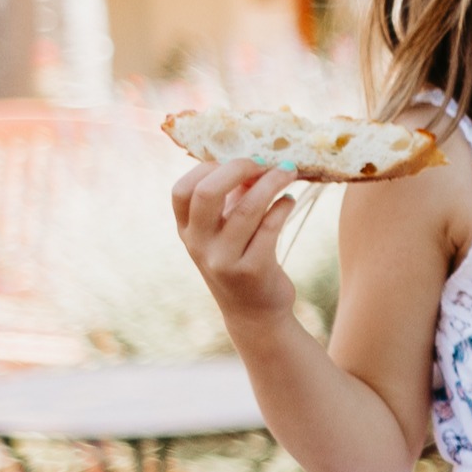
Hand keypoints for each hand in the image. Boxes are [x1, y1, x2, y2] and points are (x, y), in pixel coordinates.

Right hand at [171, 161, 301, 326]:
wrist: (254, 312)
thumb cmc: (241, 258)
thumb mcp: (226, 229)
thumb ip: (233, 197)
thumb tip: (255, 161)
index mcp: (187, 230)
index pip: (181, 190)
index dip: (207, 168)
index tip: (236, 160)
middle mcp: (199, 245)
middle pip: (206, 193)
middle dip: (238, 168)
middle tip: (264, 160)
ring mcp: (223, 259)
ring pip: (247, 209)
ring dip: (271, 183)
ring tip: (289, 172)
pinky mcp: (253, 270)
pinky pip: (270, 228)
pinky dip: (282, 207)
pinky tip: (289, 200)